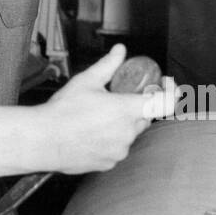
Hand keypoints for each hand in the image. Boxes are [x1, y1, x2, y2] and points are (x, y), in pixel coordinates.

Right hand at [42, 44, 174, 173]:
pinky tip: (91, 132)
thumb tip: (120, 51)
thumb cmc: (62, 111)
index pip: (165, 102)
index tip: (166, 83)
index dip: (172, 91)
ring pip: (130, 133)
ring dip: (121, 124)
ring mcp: (119, 150)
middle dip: (136, 107)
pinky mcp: (110, 163)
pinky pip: (118, 147)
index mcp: (126, 111)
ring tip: (97, 116)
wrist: (43, 140)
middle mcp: (127, 133)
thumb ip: (108, 65)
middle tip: (119, 98)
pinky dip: (111, 139)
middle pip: (145, 117)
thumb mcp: (86, 81)